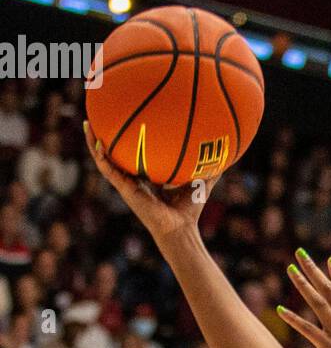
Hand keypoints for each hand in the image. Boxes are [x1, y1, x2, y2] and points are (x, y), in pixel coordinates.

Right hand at [82, 121, 207, 247]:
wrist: (180, 230)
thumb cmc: (190, 211)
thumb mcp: (200, 184)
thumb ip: (210, 170)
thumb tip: (226, 156)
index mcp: (148, 178)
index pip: (135, 156)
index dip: (128, 141)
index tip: (125, 121)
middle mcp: (134, 179)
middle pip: (115, 154)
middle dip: (106, 137)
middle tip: (99, 117)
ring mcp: (127, 184)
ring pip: (104, 160)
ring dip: (94, 142)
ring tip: (88, 123)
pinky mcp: (124, 189)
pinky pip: (107, 169)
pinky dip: (100, 155)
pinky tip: (97, 140)